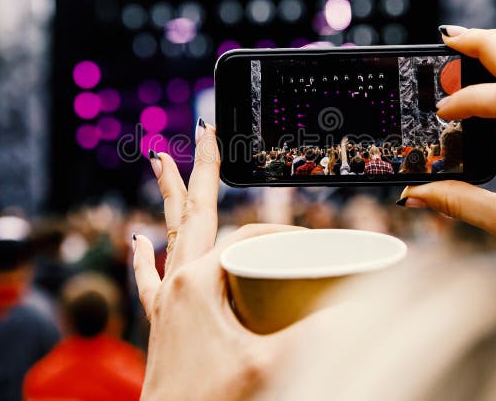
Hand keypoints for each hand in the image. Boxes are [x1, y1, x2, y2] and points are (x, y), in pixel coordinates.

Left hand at [134, 123, 305, 399]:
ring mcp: (166, 299)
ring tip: (159, 156)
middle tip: (205, 129)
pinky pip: (149, 278)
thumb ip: (314, 337)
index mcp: (199, 281)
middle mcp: (178, 281)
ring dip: (169, 195)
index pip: (251, 238)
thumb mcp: (267, 366)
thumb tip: (360, 311)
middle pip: (195, 211)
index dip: (287, 235)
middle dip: (201, 168)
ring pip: (169, 233)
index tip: (318, 244)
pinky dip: (144, 257)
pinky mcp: (160, 320)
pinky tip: (136, 241)